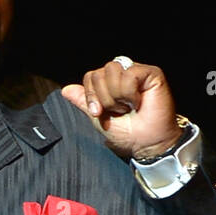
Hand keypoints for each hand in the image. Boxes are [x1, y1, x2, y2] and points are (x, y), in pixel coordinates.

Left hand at [62, 58, 182, 158]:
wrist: (147, 143)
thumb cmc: (128, 133)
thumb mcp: (98, 118)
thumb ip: (84, 102)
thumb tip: (65, 89)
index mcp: (110, 83)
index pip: (90, 76)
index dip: (90, 95)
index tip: (98, 113)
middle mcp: (122, 74)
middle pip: (98, 73)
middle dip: (104, 98)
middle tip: (120, 111)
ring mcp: (136, 71)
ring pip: (111, 71)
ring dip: (116, 96)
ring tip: (129, 107)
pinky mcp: (150, 73)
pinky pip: (128, 74)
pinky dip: (129, 93)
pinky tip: (139, 102)